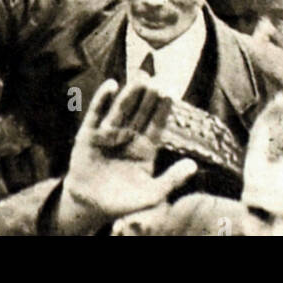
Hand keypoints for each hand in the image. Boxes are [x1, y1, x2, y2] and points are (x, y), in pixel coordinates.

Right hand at [57, 79, 196, 231]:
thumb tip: (194, 165)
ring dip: (131, 93)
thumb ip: (172, 180)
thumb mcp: (152, 195)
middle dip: (149, 95)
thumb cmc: (124, 202)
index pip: (156, 124)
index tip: (170, 92)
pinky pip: (96, 113)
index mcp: (145, 147)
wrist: (90, 207)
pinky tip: (112, 84)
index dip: (163, 109)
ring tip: (141, 76)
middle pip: (141, 111)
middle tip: (158, 76)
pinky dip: (102, 99)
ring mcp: (109, 133)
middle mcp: (128, 136)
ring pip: (122, 109)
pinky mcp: (89, 134)